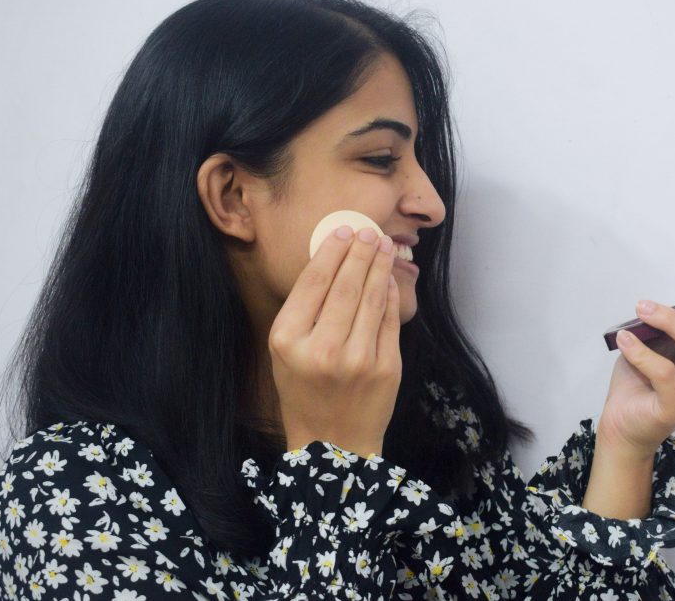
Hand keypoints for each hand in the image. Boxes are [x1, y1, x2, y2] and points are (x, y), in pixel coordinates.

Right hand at [267, 226, 401, 457]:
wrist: (333, 444)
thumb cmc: (304, 391)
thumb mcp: (284, 352)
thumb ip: (303, 311)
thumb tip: (333, 260)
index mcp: (288, 341)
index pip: (313, 283)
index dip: (331, 252)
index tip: (343, 231)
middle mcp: (322, 348)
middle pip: (346, 285)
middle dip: (360, 252)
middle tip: (369, 231)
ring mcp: (358, 359)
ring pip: (372, 298)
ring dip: (380, 266)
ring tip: (383, 246)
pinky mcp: (386, 367)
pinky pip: (390, 319)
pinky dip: (390, 294)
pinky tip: (389, 279)